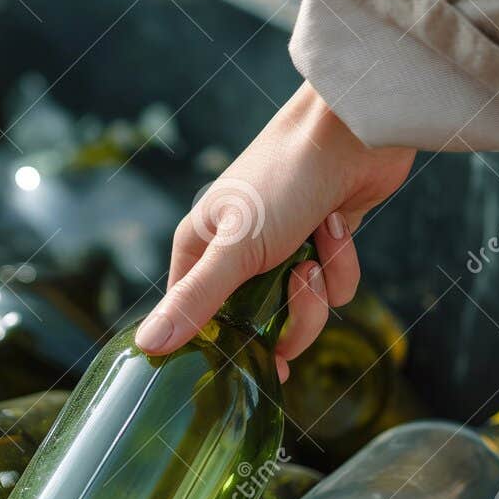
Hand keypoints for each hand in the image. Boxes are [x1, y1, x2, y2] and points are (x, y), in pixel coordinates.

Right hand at [133, 82, 412, 379]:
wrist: (352, 134)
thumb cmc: (285, 178)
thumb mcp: (235, 248)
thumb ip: (195, 301)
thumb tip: (147, 346)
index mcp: (201, 251)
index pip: (196, 320)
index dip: (223, 346)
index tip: (245, 364)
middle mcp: (237, 256)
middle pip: (258, 327)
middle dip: (290, 313)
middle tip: (301, 281)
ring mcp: (282, 254)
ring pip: (301, 311)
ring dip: (322, 284)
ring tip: (321, 245)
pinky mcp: (322, 249)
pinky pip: (333, 287)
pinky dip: (342, 263)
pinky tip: (338, 226)